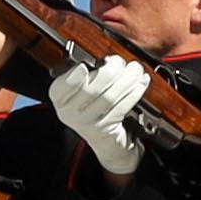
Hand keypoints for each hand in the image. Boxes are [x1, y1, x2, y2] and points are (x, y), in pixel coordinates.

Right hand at [47, 53, 153, 178]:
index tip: (86, 65)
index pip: (62, 85)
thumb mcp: (86, 90)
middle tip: (121, 62)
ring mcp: (87, 123)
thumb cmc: (97, 108)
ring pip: (109, 98)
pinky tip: (140, 83)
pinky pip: (122, 108)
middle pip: (91, 89)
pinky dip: (134, 92)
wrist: (108, 142)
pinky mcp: (105, 130)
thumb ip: (91, 72)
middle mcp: (69, 113)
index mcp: (60, 98)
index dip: (74, 76)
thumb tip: (108, 57)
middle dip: (110, 71)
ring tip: (136, 70)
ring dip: (127, 80)